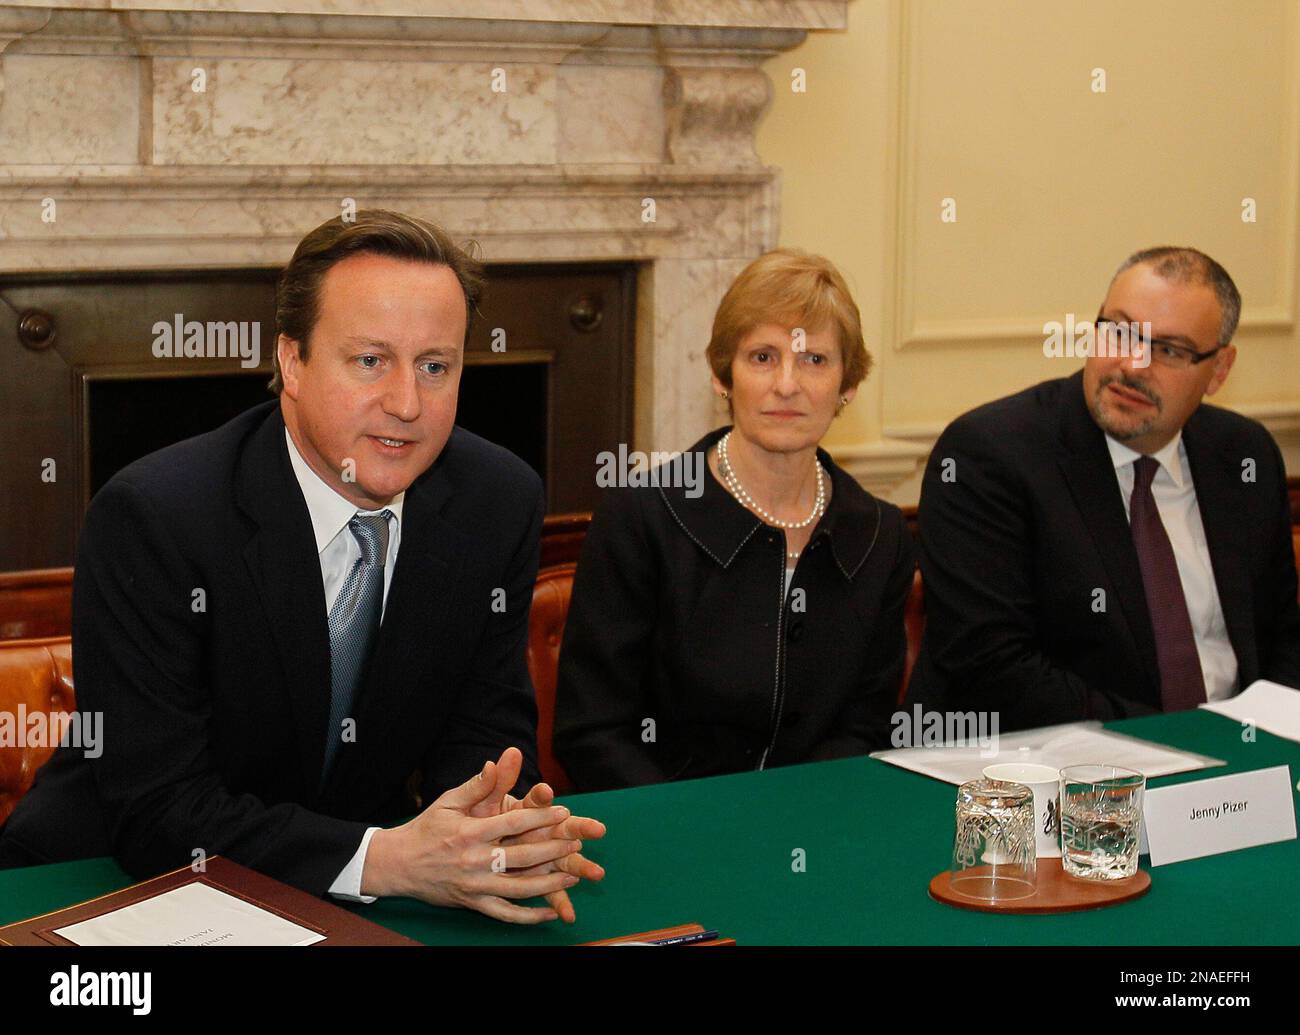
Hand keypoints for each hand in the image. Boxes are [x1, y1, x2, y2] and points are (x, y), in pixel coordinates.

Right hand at [362, 755, 587, 922]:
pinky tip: (549, 913)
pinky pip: (505, 914)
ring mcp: (474, 886)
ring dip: (549, 884)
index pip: (512, 823)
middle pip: (521, 856)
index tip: (563, 812)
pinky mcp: (472, 904)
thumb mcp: (449, 801)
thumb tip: (495, 763)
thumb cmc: (426, 828)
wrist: (398, 864)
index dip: (540, 817)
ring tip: (573, 875)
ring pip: (518, 889)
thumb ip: (477, 786)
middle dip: (552, 849)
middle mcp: (473, 861)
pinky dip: (529, 917)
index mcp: (469, 832)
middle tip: (577, 843)